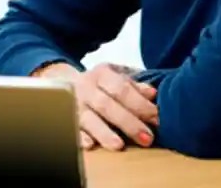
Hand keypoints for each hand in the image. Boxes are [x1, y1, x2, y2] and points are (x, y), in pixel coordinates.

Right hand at [34, 61, 157, 150]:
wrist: (64, 83)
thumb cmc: (100, 84)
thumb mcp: (117, 77)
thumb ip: (135, 86)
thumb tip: (152, 93)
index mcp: (102, 74)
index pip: (121, 88)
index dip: (140, 104)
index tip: (156, 118)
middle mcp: (86, 88)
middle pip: (107, 105)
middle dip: (128, 122)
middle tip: (147, 138)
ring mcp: (74, 105)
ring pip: (88, 118)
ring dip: (104, 132)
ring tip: (119, 145)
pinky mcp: (65, 120)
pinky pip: (71, 129)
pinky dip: (79, 137)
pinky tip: (90, 145)